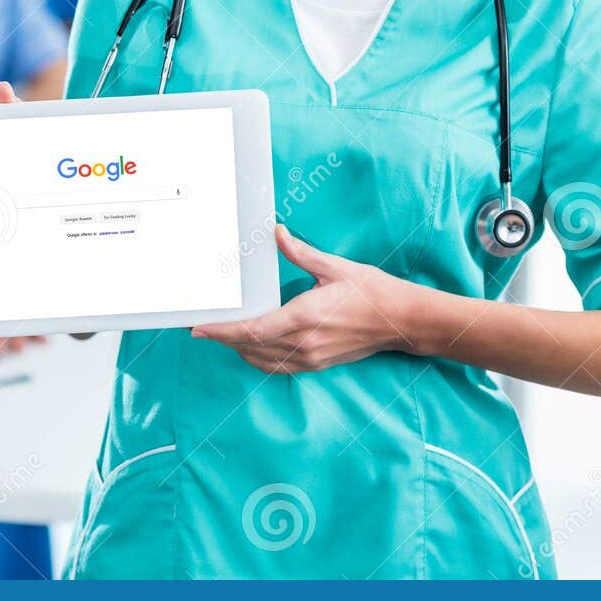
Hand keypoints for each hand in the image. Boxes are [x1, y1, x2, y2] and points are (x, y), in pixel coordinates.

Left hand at [191, 226, 431, 372]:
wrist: (401, 321)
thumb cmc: (371, 291)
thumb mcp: (335, 267)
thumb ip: (301, 253)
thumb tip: (277, 234)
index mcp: (305, 317)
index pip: (252, 330)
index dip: (222, 331)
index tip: (199, 328)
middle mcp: (304, 343)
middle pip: (250, 347)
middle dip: (222, 338)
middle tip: (200, 328)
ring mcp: (310, 358)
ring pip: (261, 359)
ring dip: (238, 349)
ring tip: (220, 335)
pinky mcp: (317, 364)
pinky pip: (277, 366)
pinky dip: (257, 358)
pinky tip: (248, 347)